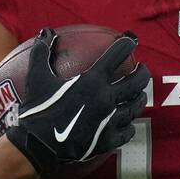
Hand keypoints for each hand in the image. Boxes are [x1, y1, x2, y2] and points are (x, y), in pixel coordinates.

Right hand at [5, 27, 149, 174]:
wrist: (38, 147)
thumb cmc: (37, 110)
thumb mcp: (36, 78)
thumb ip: (41, 53)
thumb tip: (45, 32)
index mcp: (92, 81)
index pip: (117, 55)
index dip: (127, 44)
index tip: (130, 41)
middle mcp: (106, 99)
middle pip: (136, 82)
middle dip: (143, 73)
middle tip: (142, 69)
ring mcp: (110, 121)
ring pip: (135, 107)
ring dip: (139, 99)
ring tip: (138, 95)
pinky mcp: (108, 141)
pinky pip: (127, 131)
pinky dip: (129, 126)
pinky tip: (128, 125)